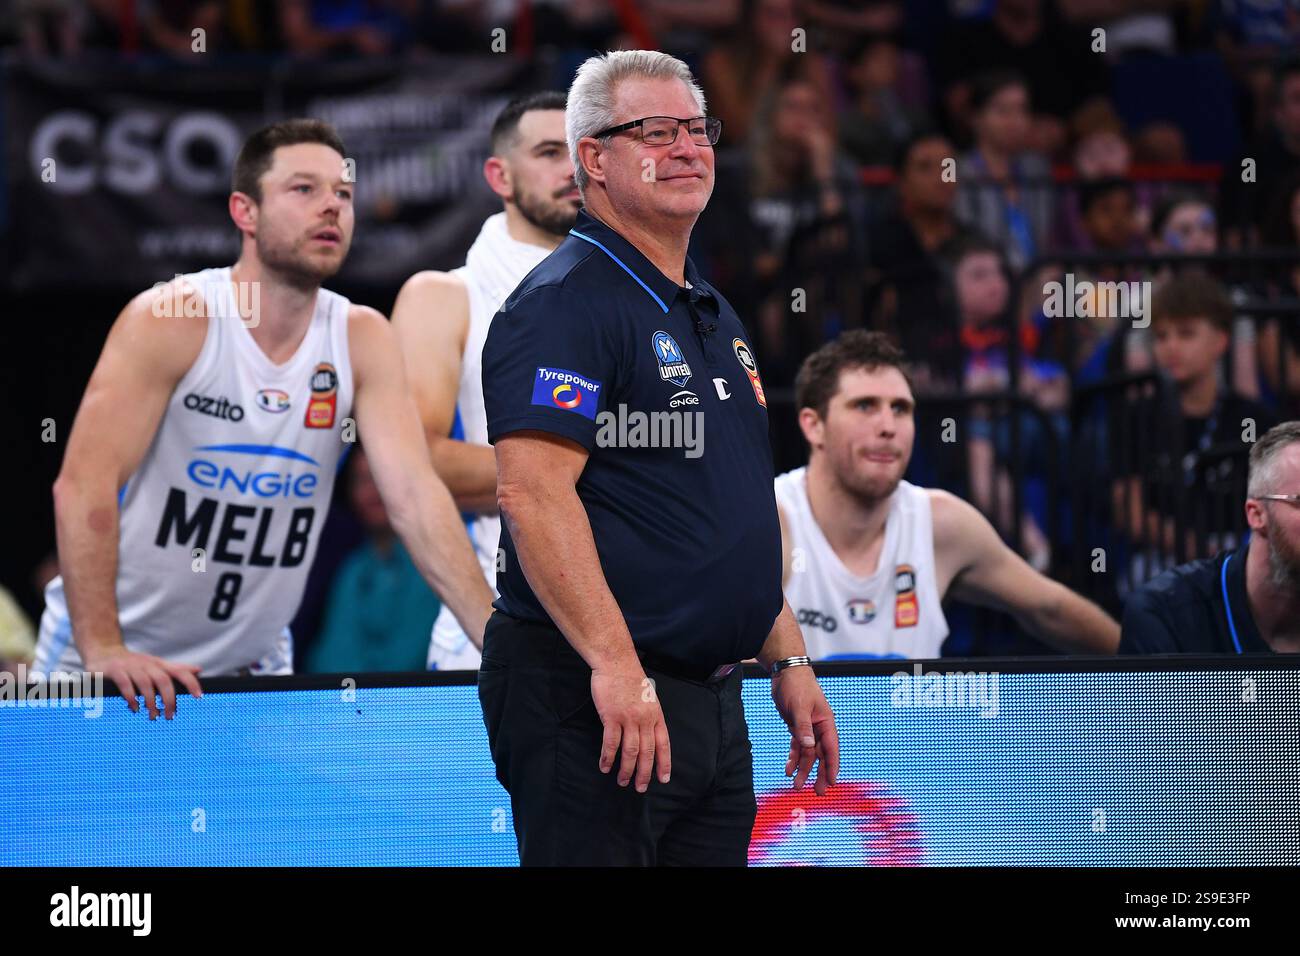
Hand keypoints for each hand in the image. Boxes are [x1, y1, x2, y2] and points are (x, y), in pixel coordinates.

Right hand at [83, 646, 202, 719]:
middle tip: (170, 716)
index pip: (179, 671)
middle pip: (163, 680)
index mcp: (158, 664)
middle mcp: (147, 664)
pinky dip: (131, 697)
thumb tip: (198, 670)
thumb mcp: (155, 664)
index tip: (199, 697)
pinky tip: (134, 708)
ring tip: (153, 715)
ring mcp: (130, 666)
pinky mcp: (115, 670)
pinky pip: (125, 684)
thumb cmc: (133, 663)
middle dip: (169, 699)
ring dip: (151, 701)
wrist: (103, 651)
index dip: (191, 682)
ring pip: (146, 683)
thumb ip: (175, 668)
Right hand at [589, 661, 671, 792]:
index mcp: (656, 715)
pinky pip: (611, 743)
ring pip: (630, 751)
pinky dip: (608, 757)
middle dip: (644, 773)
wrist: (616, 662)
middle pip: (647, 752)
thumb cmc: (630, 678)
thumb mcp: (648, 697)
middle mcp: (645, 719)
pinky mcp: (612, 717)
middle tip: (640, 787)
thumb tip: (647, 733)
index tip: (663, 778)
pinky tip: (604, 766)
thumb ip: (649, 715)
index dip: (664, 763)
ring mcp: (629, 719)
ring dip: (626, 769)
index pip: (664, 744)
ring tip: (622, 781)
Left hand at [771, 665, 837, 794]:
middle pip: (820, 755)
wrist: (785, 673)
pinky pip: (797, 747)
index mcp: (826, 722)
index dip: (832, 766)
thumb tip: (808, 747)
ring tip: (797, 786)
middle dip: (819, 774)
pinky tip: (788, 770)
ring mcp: (808, 728)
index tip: (832, 782)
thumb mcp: (799, 707)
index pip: (831, 748)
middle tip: (818, 792)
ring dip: (803, 769)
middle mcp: (819, 728)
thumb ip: (803, 728)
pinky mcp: (796, 727)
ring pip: (807, 754)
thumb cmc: (797, 686)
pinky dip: (793, 758)